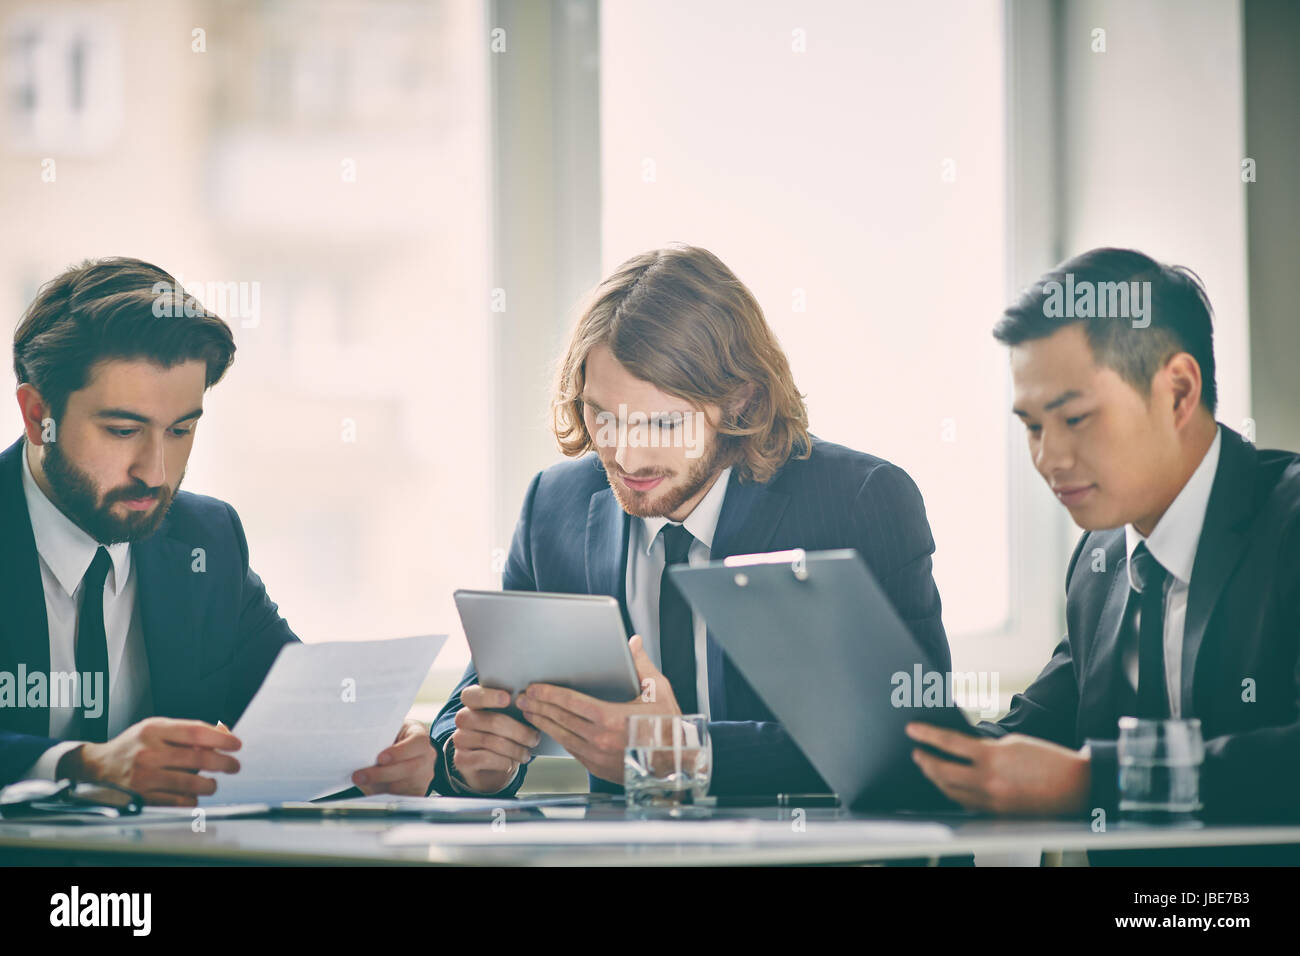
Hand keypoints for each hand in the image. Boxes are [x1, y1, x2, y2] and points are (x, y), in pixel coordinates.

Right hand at [64, 717, 241, 806]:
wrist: (96, 768)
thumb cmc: (133, 746)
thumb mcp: (155, 728)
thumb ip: (187, 730)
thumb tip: (224, 734)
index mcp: (153, 730)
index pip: (195, 732)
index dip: (221, 739)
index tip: (236, 745)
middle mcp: (148, 752)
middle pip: (197, 757)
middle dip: (223, 763)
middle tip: (234, 766)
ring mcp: (144, 776)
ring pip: (191, 782)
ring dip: (209, 784)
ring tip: (212, 783)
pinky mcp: (141, 797)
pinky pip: (177, 801)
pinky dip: (191, 799)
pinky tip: (193, 794)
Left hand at [352, 718, 437, 795]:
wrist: (403, 752)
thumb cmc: (393, 739)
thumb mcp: (389, 732)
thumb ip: (381, 739)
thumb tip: (361, 748)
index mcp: (420, 738)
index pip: (418, 743)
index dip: (399, 752)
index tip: (380, 758)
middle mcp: (427, 757)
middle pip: (410, 768)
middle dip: (382, 774)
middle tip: (359, 776)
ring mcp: (424, 776)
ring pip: (405, 786)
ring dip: (380, 786)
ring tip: (361, 781)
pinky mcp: (418, 791)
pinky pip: (402, 797)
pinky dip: (385, 794)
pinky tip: (372, 789)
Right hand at [447, 685, 542, 793]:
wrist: (489, 768)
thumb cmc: (503, 737)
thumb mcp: (508, 720)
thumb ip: (514, 709)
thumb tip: (530, 704)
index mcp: (473, 702)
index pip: (473, 694)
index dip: (490, 695)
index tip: (508, 698)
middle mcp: (463, 718)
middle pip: (492, 721)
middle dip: (519, 732)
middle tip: (534, 739)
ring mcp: (459, 739)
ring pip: (493, 742)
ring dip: (515, 750)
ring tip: (526, 754)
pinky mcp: (461, 759)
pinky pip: (487, 758)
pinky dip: (504, 762)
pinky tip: (511, 763)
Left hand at [517, 634, 679, 783]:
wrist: (678, 763)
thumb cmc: (669, 727)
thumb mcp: (658, 691)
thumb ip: (641, 665)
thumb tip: (633, 642)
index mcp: (612, 718)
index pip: (570, 703)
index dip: (548, 694)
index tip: (534, 688)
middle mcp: (600, 740)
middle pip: (560, 719)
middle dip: (538, 707)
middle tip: (523, 698)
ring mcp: (597, 757)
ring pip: (561, 737)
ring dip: (543, 723)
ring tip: (530, 712)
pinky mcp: (597, 768)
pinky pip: (571, 750)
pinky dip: (558, 738)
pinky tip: (552, 730)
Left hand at [905, 723, 1090, 815]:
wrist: (1076, 787)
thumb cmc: (1049, 760)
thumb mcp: (1013, 743)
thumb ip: (985, 746)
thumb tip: (963, 748)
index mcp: (992, 757)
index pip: (949, 743)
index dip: (927, 735)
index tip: (912, 729)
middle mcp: (987, 781)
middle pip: (942, 771)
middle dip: (925, 760)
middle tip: (916, 751)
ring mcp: (990, 800)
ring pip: (950, 790)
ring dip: (935, 778)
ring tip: (928, 767)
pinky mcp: (996, 813)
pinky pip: (966, 803)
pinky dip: (953, 794)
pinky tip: (948, 787)